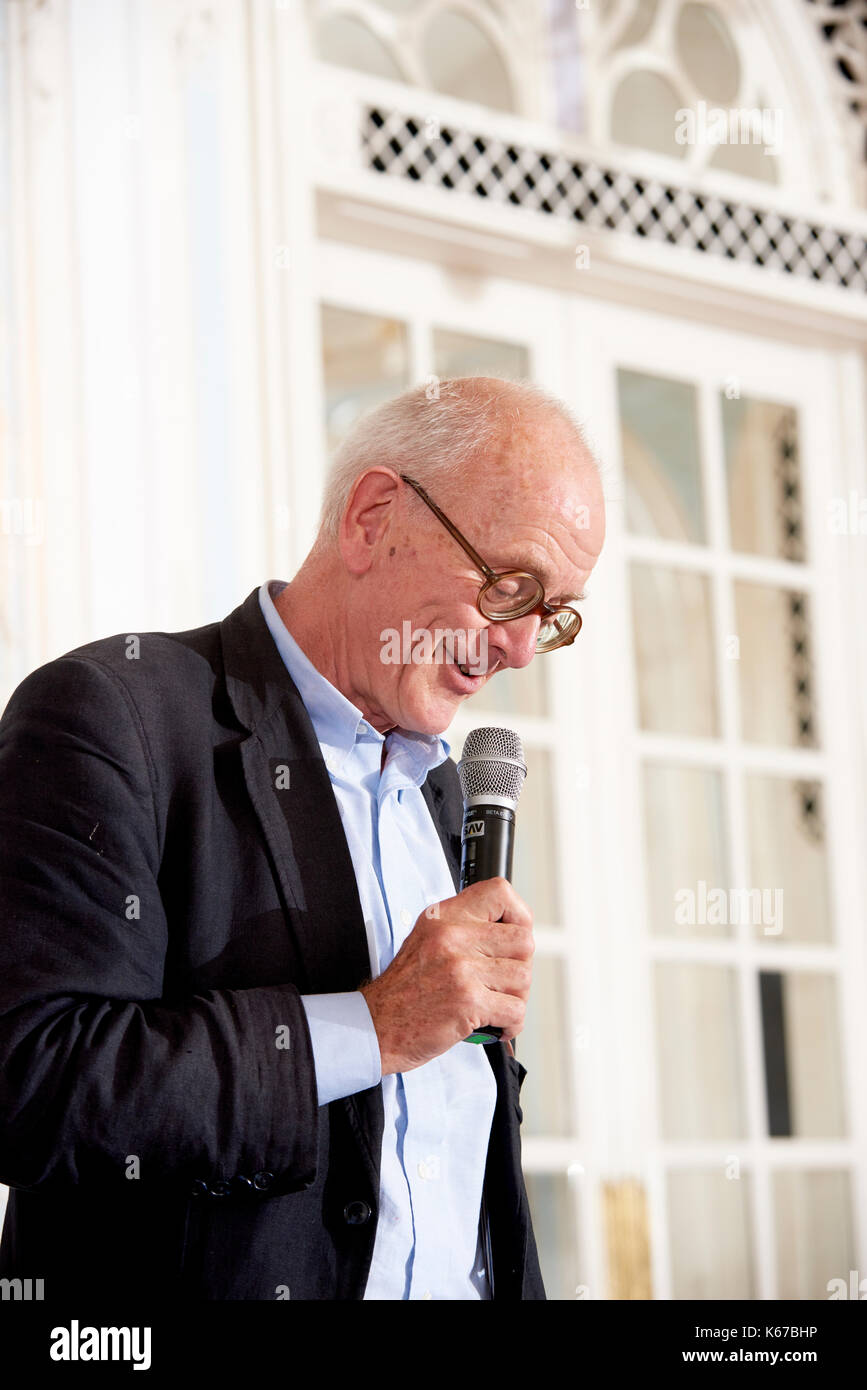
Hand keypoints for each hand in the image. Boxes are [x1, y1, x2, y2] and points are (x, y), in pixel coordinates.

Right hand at [359, 878, 532, 1074]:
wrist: (375, 1025)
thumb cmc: (404, 989)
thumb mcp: (427, 939)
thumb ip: (464, 928)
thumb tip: (511, 930)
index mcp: (445, 917)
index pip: (500, 893)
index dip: (518, 915)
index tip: (513, 937)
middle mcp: (453, 936)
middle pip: (523, 941)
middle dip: (519, 966)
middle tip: (501, 982)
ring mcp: (461, 968)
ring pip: (523, 977)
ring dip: (515, 998)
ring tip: (494, 1005)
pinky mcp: (468, 1001)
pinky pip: (516, 1010)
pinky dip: (511, 1023)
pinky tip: (495, 1025)